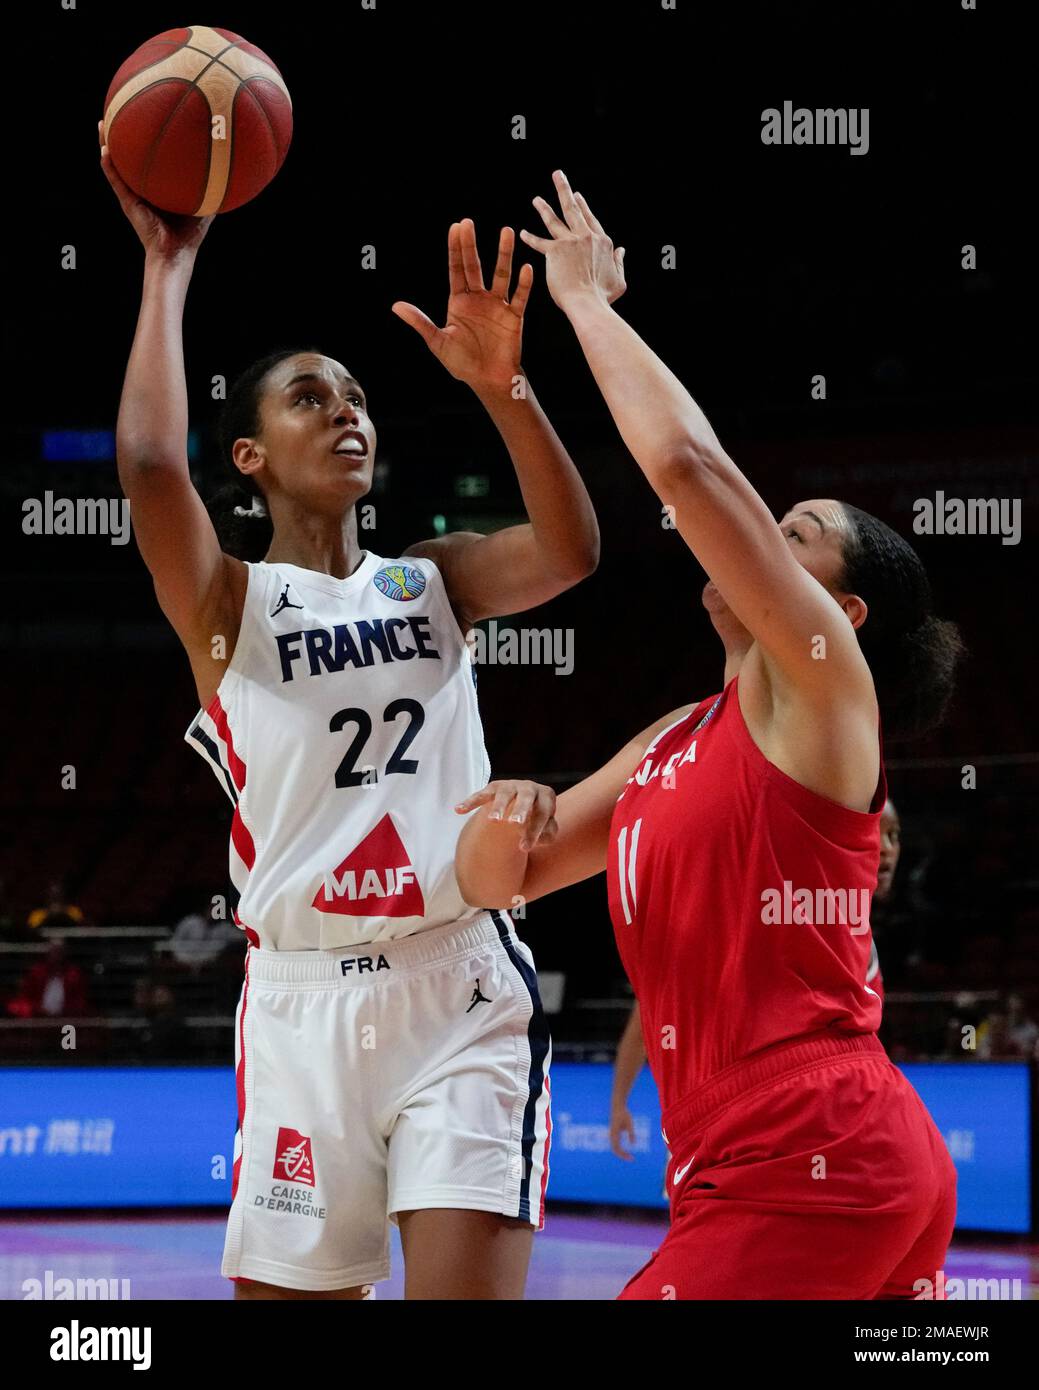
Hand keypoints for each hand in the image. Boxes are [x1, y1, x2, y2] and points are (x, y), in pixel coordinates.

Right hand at [98, 119, 212, 262]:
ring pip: (116, 163)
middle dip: (123, 134)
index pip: (149, 158)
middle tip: (118, 110)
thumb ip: (214, 186)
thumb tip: (231, 167)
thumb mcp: (205, 204)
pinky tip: (104, 150)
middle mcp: (141, 187)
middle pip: (129, 155)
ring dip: (107, 143)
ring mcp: (132, 194)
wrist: (175, 253)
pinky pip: (115, 180)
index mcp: (156, 186)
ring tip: (102, 123)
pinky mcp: (127, 202)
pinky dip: (109, 166)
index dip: (146, 139)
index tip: (146, 115)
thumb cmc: (190, 233)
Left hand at [392, 220, 532, 391]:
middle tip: (468, 222)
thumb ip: (420, 322)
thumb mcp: (438, 342)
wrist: (488, 380)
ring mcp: (498, 306)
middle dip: (471, 245)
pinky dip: (524, 284)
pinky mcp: (513, 317)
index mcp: (459, 302)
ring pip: (501, 275)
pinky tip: (525, 268)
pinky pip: (520, 298)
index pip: (456, 269)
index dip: (455, 249)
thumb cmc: (463, 363)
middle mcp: (479, 299)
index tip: (456, 227)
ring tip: (507, 232)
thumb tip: (395, 306)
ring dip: (504, 255)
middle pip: (475, 266)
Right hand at [455, 779, 556, 851]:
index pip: (542, 813)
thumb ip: (547, 835)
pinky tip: (458, 810)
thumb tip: (538, 838)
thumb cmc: (537, 822)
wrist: (524, 806)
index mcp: (546, 796)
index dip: (534, 830)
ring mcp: (510, 786)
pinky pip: (481, 794)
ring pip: (504, 794)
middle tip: (515, 823)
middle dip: (521, 809)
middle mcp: (529, 787)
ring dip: (498, 806)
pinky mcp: (493, 787)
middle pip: (527, 797)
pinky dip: (470, 802)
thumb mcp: (546, 830)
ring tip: (493, 821)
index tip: (524, 849)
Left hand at [519, 170, 625, 312]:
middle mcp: (587, 237)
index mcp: (602, 243)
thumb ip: (619, 263)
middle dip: (564, 189)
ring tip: (536, 200)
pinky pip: (540, 242)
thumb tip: (622, 250)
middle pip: (573, 209)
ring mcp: (571, 242)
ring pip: (554, 220)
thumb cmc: (603, 297)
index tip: (578, 196)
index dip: (584, 207)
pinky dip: (530, 238)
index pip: (591, 220)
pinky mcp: (555, 252)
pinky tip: (522, 234)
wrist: (588, 304)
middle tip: (557, 175)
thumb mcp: (619, 280)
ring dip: (544, 207)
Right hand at [609, 1105, 636, 1160]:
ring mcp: (612, 1134)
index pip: (617, 1148)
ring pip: (614, 1147)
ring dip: (621, 1153)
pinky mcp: (614, 1133)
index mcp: (614, 1133)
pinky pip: (615, 1144)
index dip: (623, 1154)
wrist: (617, 1106)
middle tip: (631, 1159)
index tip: (631, 1157)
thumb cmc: (624, 1114)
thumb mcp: (629, 1122)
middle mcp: (611, 1135)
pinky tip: (626, 1150)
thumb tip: (633, 1144)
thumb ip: (631, 1132)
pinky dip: (620, 1149)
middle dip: (622, 1155)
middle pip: (614, 1150)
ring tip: (629, 1156)